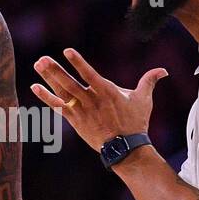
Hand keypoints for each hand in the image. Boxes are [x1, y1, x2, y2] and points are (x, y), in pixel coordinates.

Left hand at [32, 48, 166, 151]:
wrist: (125, 148)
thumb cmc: (135, 122)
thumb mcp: (143, 100)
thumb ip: (149, 81)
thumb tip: (164, 70)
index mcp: (106, 91)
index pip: (89, 74)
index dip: (78, 62)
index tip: (66, 51)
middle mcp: (92, 100)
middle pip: (70, 83)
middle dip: (55, 70)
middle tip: (42, 59)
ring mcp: (82, 111)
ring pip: (62, 92)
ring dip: (49, 78)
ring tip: (38, 65)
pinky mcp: (75, 120)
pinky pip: (58, 107)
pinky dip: (46, 97)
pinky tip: (35, 87)